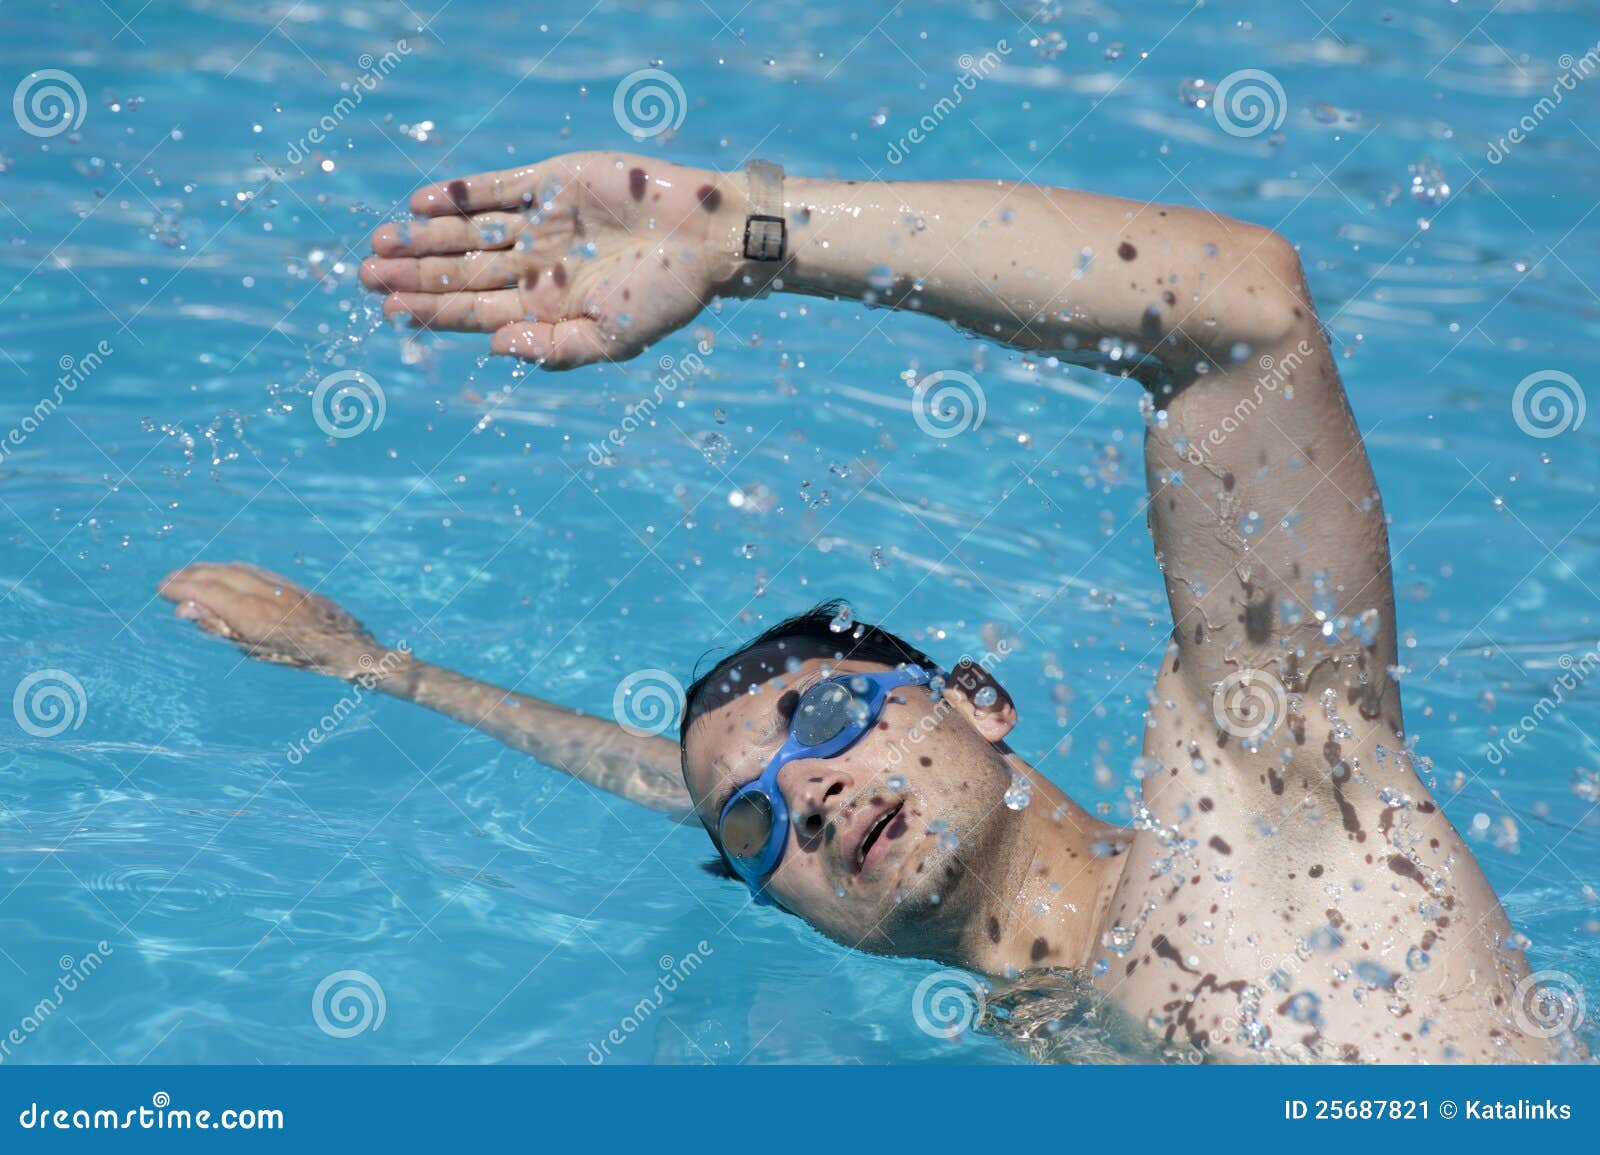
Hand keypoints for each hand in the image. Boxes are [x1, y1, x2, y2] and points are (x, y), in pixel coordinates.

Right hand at [158, 562, 404, 683]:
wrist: (352, 649)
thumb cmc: (304, 659)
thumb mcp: (255, 651)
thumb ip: (221, 627)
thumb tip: (186, 608)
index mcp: (253, 615)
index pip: (209, 592)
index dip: (182, 588)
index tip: (161, 589)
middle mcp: (265, 594)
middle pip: (220, 575)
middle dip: (191, 575)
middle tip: (167, 581)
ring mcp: (280, 586)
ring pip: (237, 569)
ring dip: (210, 569)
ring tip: (188, 575)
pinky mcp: (292, 585)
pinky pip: (254, 570)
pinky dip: (231, 569)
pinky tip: (223, 574)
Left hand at [361, 151, 745, 368]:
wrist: (707, 239)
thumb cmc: (666, 298)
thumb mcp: (612, 340)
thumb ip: (553, 349)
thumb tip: (493, 347)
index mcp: (545, 307)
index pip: (473, 311)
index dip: (431, 311)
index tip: (390, 310)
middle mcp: (534, 266)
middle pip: (460, 271)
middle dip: (414, 273)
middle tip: (365, 273)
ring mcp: (540, 223)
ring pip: (468, 231)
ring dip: (425, 237)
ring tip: (381, 239)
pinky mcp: (552, 182)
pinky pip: (495, 189)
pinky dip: (459, 195)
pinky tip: (421, 203)